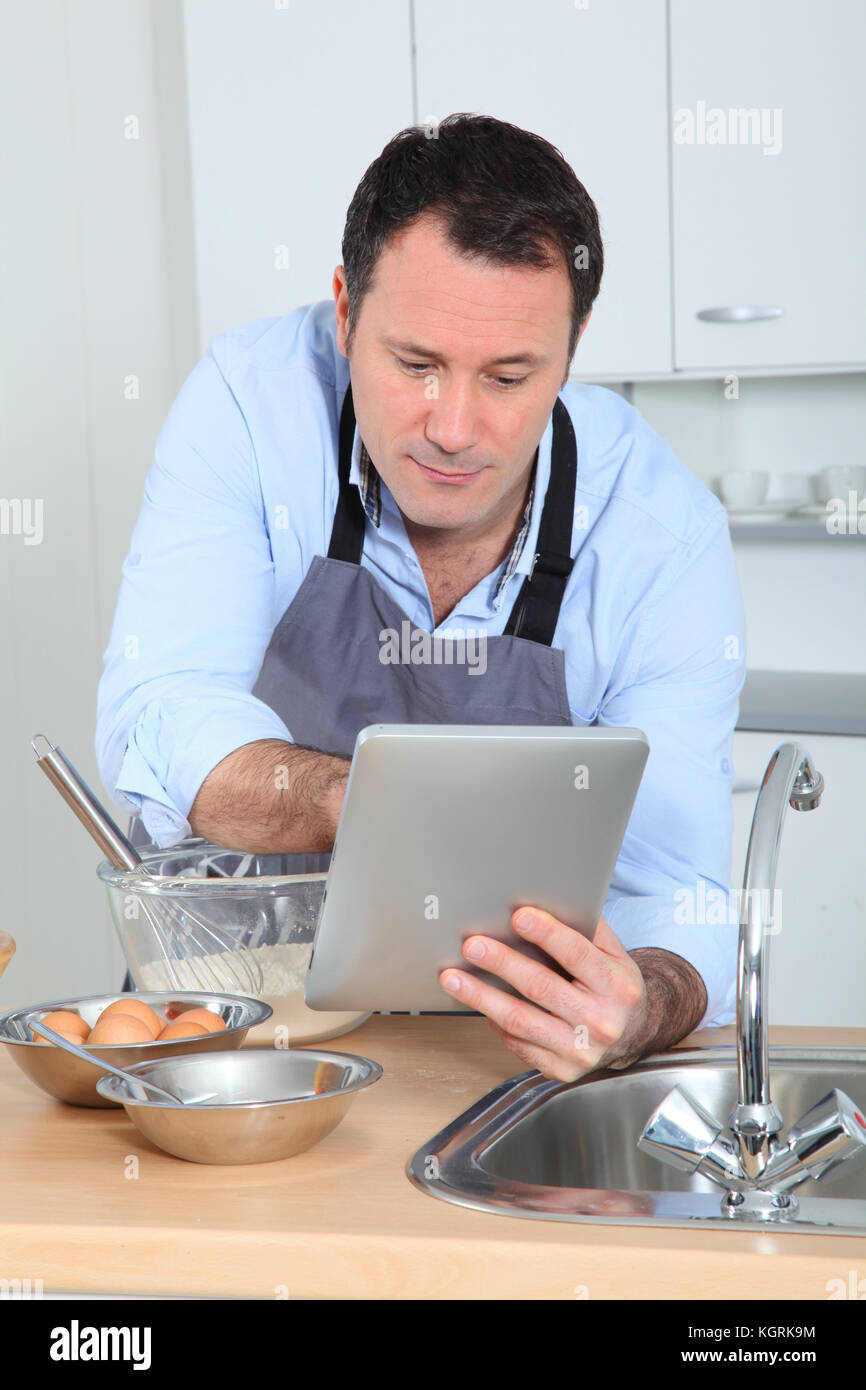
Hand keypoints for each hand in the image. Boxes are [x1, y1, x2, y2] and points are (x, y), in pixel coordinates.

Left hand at [438, 908, 650, 1082]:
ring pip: (520, 1020)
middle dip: (502, 963)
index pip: (578, 955)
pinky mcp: (561, 1069)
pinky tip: (477, 1002)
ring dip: (481, 997)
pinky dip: (494, 1022)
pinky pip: (518, 1043)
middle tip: (472, 945)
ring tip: (452, 977)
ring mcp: (580, 1050)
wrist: (634, 1035)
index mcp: (617, 986)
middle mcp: (601, 1021)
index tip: (518, 916)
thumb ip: (588, 931)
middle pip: (541, 987)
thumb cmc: (614, 987)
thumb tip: (547, 903)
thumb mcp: (616, 956)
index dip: (547, 934)